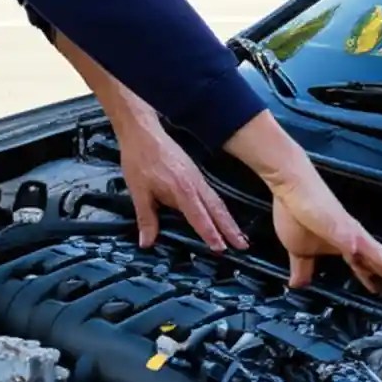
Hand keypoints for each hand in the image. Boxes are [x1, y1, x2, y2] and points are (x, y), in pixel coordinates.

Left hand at [118, 126, 248, 252]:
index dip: (210, 234)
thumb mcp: (138, 191)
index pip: (200, 217)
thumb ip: (146, 218)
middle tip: (243, 246)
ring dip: (229, 220)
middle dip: (230, 229)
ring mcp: (198, 178)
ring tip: (240, 236)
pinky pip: (212, 195)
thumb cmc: (139, 161)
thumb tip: (146, 243)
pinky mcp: (196, 174)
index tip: (221, 249)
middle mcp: (195, 185)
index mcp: (183, 190)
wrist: (144, 132)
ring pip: (217, 202)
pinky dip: (221, 208)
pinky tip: (222, 215)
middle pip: (217, 210)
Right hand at [272, 187, 381, 294]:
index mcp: (345, 247)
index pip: (367, 268)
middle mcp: (356, 241)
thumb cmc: (296, 212)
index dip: (378, 282)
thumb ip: (302, 268)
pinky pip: (370, 251)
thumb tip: (298, 284)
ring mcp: (355, 236)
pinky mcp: (349, 232)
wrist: (292, 187)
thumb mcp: (299, 251)